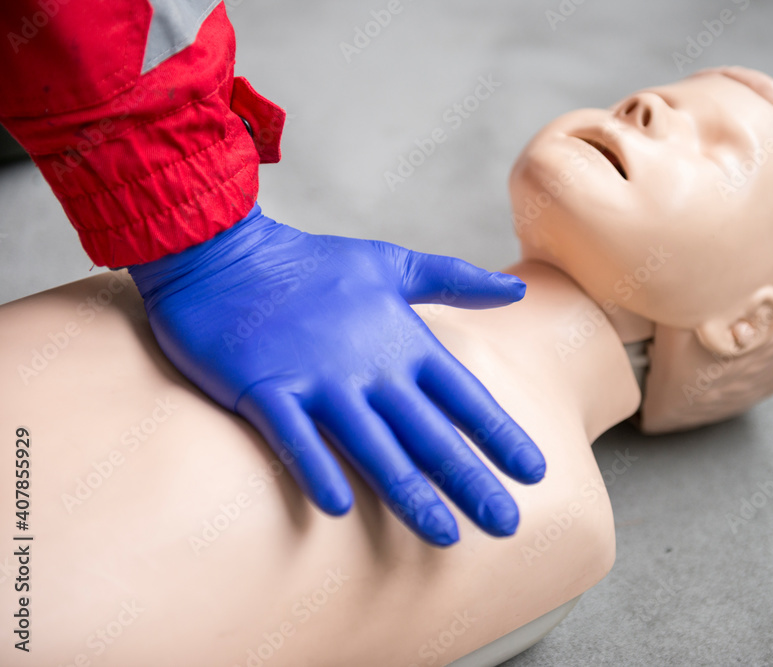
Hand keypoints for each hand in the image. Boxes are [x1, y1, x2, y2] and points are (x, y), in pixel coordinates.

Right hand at [128, 204, 545, 545]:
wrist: (222, 248)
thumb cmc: (310, 263)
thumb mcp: (391, 264)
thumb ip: (455, 280)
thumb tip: (518, 289)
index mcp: (402, 340)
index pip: (464, 396)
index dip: (500, 435)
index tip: (535, 474)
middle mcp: (368, 366)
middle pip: (429, 434)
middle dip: (470, 481)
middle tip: (507, 524)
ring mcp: (315, 378)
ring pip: (372, 447)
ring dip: (409, 493)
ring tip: (443, 535)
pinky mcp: (262, 387)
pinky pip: (293, 437)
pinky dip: (315, 469)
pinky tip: (338, 509)